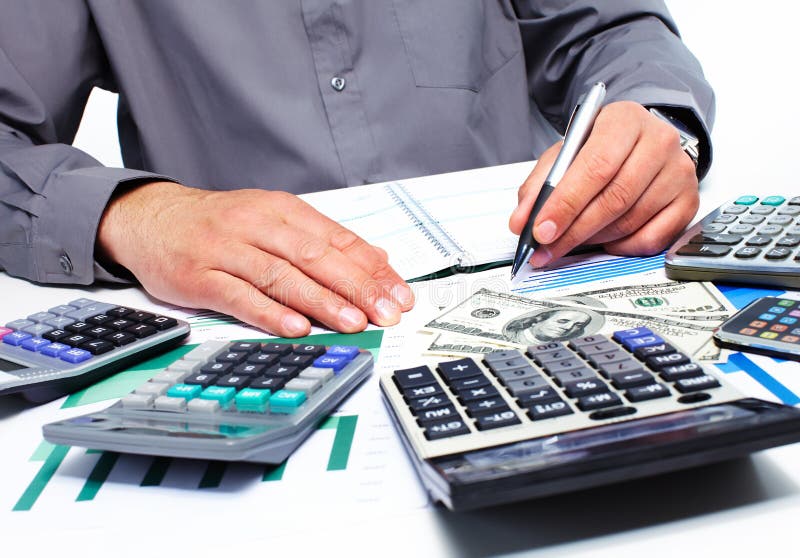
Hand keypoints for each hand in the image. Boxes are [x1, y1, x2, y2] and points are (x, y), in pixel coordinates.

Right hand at [97, 182, 413, 336]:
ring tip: (354, 322)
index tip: (400, 293)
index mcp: (281, 210)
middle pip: (315, 256)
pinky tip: (295, 327)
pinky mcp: (198, 276)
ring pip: (281, 276)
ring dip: (321, 302)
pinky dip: (269, 313)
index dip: (372, 268)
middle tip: (386, 313)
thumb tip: (375, 261)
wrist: (150, 217)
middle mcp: (257, 224)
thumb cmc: (219, 223)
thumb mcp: (272, 219)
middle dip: (357, 287)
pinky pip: (238, 296)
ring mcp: (225, 249)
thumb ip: (321, 240)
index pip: (337, 239)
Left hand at [509, 101, 698, 266]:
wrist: (641, 142)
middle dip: (574, 230)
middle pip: (614, 198)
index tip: (541, 230)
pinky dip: (622, 247)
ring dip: (594, 240)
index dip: (566, 203)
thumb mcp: (565, 155)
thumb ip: (539, 186)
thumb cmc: (601, 149)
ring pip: (631, 221)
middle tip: (547, 249)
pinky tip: (606, 242)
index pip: (595, 167)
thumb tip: (521, 222)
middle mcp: (659, 142)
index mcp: (624, 120)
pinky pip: (653, 238)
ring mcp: (679, 172)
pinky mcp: (689, 200)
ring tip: (570, 242)